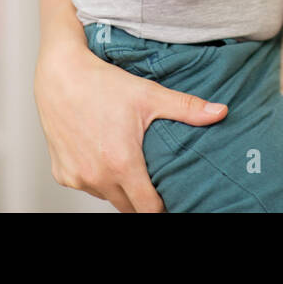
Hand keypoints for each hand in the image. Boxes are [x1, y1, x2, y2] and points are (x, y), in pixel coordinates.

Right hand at [33, 37, 228, 211]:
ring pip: (106, 196)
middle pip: (127, 207)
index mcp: (122, 164)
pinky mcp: (61, 173)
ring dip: (119, 188)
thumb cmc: (103, 84)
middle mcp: (96, 176)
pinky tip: (104, 156)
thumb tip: (221, 111)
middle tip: (154, 180)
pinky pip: (86, 186)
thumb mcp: (150, 95)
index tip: (172, 197)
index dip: (163, 206)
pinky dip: (96, 178)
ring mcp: (76, 177)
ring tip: (130, 163)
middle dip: (142, 198)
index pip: (148, 209)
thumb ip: (187, 108)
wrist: (61, 74)